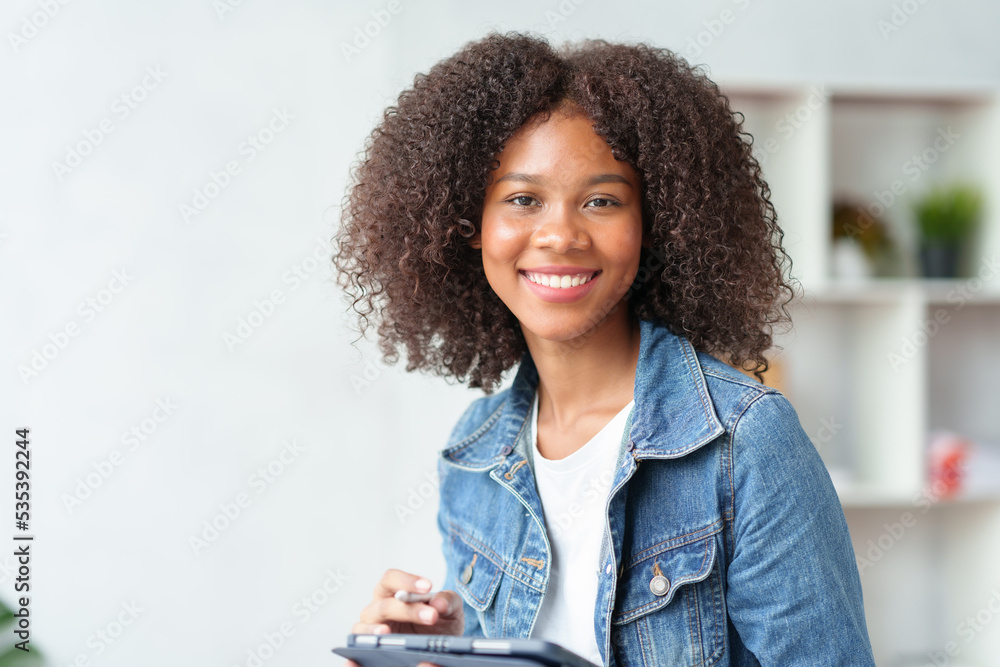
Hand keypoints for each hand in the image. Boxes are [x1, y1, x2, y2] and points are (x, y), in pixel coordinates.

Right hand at [343, 568, 463, 666]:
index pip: (392, 579)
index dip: (407, 580)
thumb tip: (439, 602)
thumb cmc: (439, 624)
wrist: (439, 649)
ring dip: (379, 628)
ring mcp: (372, 626)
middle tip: (432, 616)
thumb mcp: (450, 611)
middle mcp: (379, 607)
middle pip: (385, 603)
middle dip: (409, 609)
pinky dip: (363, 642)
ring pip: (369, 622)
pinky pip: (360, 642)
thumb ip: (448, 602)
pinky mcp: (369, 645)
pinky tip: (376, 645)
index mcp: (394, 592)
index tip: (428, 586)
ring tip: (387, 633)